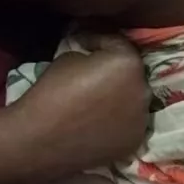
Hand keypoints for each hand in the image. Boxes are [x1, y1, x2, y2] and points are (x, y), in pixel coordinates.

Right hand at [10, 33, 150, 180]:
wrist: (40, 139)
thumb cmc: (52, 92)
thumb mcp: (68, 57)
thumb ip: (89, 56)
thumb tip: (93, 60)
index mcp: (128, 63)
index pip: (118, 43)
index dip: (98, 40)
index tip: (84, 43)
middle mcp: (143, 90)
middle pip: (131, 74)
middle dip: (114, 70)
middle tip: (93, 73)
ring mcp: (141, 120)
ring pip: (132, 101)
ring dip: (118, 97)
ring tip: (97, 101)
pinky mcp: (133, 142)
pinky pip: (127, 124)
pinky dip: (116, 121)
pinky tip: (98, 122)